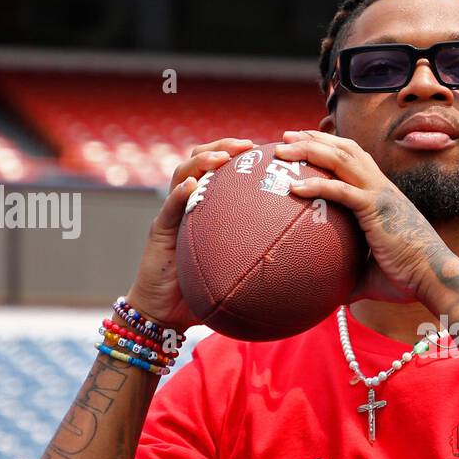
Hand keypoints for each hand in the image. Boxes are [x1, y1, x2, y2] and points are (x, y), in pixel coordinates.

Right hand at [126, 138, 255, 332]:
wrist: (164, 314)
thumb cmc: (200, 295)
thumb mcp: (233, 270)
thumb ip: (256, 258)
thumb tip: (297, 260)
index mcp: (203, 208)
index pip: (218, 171)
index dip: (237, 156)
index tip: (264, 151)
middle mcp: (185, 204)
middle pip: (199, 161)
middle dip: (222, 146)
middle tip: (247, 144)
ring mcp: (171, 215)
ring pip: (182, 174)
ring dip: (203, 161)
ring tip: (223, 157)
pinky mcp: (160, 231)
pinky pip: (170, 207)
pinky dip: (181, 193)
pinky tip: (194, 186)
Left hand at [275, 129, 458, 306]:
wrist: (434, 277)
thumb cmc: (407, 279)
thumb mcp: (371, 276)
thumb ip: (349, 278)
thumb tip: (330, 295)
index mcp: (381, 195)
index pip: (353, 159)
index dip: (329, 147)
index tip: (303, 144)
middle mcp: (380, 187)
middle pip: (344, 149)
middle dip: (313, 138)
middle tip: (285, 137)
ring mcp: (379, 194)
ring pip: (341, 159)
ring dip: (309, 149)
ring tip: (282, 148)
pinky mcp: (376, 207)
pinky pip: (341, 191)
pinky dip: (316, 185)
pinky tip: (294, 188)